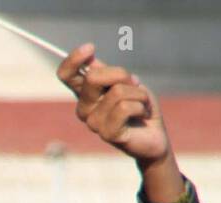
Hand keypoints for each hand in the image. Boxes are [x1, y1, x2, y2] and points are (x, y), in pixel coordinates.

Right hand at [57, 43, 183, 202]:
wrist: (154, 135)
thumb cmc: (139, 107)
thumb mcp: (126, 83)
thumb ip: (109, 74)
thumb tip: (90, 60)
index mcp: (85, 94)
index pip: (66, 76)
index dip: (73, 60)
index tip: (90, 48)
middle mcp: (84, 109)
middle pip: (93, 77)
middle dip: (121, 75)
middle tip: (134, 85)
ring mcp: (93, 123)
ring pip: (117, 92)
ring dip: (138, 94)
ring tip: (141, 105)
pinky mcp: (107, 134)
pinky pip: (125, 108)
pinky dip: (140, 107)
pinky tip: (142, 115)